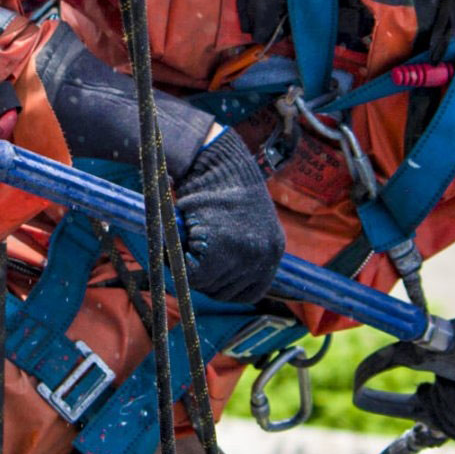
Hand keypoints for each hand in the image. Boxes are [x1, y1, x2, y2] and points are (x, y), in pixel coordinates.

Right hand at [173, 132, 283, 303]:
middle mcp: (265, 255)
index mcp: (274, 249)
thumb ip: (242, 250)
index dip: (226, 287)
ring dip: (191, 268)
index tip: (209, 276)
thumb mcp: (247, 222)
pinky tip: (182, 239)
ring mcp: (244, 256)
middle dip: (205, 278)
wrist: (213, 160)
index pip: (251, 292)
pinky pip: (194, 275)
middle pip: (227, 292)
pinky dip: (180, 263)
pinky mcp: (220, 252)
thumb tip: (221, 280)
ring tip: (189, 239)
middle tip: (191, 252)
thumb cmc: (222, 186)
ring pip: (208, 285)